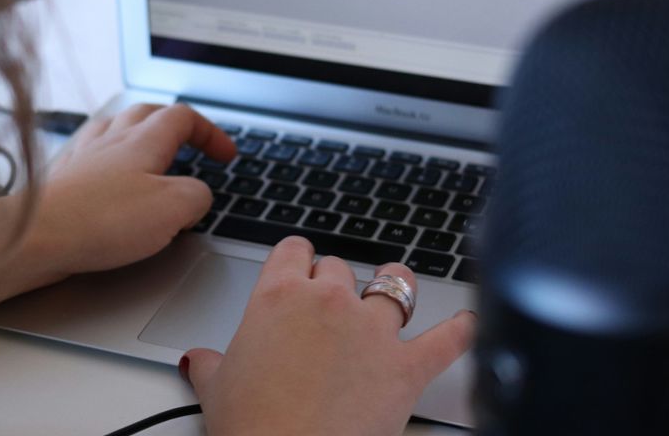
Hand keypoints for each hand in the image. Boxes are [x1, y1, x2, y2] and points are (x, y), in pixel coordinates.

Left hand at [19, 103, 235, 284]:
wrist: (34, 236)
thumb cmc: (99, 220)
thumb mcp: (174, 209)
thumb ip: (197, 196)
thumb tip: (197, 197)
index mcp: (144, 140)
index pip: (184, 117)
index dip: (210, 133)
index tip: (225, 155)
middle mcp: (110, 140)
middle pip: (147, 113)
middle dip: (175, 124)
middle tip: (190, 142)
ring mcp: (82, 157)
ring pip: (114, 128)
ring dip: (138, 134)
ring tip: (149, 149)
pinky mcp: (61, 180)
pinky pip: (88, 154)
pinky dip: (106, 157)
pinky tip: (105, 174)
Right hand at [181, 237, 475, 435]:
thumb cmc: (251, 426)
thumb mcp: (217, 390)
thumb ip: (211, 366)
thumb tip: (200, 362)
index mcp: (278, 296)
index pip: (294, 251)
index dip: (297, 259)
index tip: (298, 268)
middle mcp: (328, 301)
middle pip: (339, 268)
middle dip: (336, 282)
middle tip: (329, 305)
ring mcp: (372, 330)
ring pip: (394, 285)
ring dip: (395, 287)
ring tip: (395, 290)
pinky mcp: (406, 366)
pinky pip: (447, 340)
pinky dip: (461, 332)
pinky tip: (468, 325)